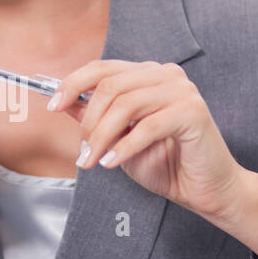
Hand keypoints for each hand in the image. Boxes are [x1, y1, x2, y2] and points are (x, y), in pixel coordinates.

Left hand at [47, 59, 245, 220]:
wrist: (205, 189)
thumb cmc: (165, 164)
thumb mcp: (118, 139)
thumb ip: (96, 118)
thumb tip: (63, 102)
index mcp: (147, 75)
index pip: (102, 69)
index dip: (72, 84)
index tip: (52, 106)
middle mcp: (165, 75)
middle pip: (111, 86)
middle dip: (88, 122)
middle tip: (82, 152)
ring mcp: (181, 90)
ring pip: (126, 105)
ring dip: (102, 137)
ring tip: (93, 161)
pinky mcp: (193, 112)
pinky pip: (147, 126)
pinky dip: (124, 147)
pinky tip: (112, 163)